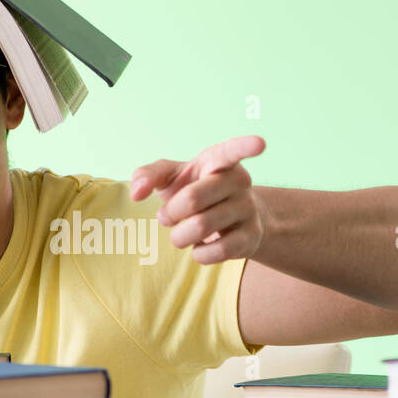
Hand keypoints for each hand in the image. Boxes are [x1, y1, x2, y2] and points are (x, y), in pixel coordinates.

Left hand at [130, 135, 266, 263]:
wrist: (231, 220)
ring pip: (201, 227)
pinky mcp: (251, 236)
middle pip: (192, 199)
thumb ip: (148, 175)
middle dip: (170, 213)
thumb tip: (136, 193)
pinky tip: (199, 248)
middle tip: (166, 217)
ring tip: (181, 233)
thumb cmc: (194, 190)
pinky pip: (218, 251)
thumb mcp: (170, 177)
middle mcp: (239, 181)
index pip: (232, 151)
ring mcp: (248, 209)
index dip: (245, 146)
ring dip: (179, 236)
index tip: (260, 143)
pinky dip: (199, 254)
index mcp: (219, 161)